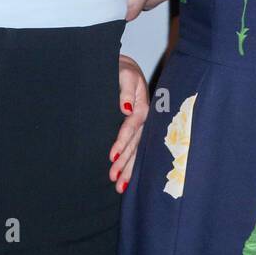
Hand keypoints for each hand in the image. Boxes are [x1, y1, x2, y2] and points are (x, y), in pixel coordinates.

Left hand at [109, 54, 148, 193]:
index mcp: (142, 107)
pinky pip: (136, 149)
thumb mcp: (124, 74)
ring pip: (137, 151)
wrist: (125, 67)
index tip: (111, 156)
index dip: (122, 142)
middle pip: (136, 145)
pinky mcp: (137, 129)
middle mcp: (144, 119)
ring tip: (119, 187)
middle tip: (115, 181)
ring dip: (129, 169)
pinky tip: (126, 179)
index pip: (131, 127)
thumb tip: (125, 108)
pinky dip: (132, 164)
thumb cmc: (123, 70)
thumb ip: (125, 90)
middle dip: (126, 164)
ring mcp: (142, 125)